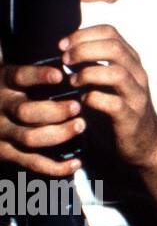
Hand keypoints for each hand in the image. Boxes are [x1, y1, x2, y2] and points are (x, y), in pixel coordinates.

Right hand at [0, 62, 84, 176]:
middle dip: (54, 111)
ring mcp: (2, 132)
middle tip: (77, 106)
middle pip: (25, 111)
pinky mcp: (6, 153)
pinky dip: (54, 167)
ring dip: (58, 133)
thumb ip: (38, 72)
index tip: (60, 75)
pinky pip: (31, 162)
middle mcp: (1, 107)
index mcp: (5, 83)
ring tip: (80, 126)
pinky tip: (76, 163)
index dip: (38, 76)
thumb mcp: (17, 77)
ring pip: (29, 137)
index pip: (19, 77)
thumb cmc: (13, 92)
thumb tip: (73, 59)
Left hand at [61, 25, 156, 168]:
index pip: (111, 33)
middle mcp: (137, 75)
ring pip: (117, 73)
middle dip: (83, 50)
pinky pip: (114, 104)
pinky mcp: (131, 118)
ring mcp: (137, 96)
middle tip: (64, 60)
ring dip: (88, 74)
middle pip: (114, 48)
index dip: (83, 34)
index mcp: (130, 61)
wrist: (144, 142)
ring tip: (72, 81)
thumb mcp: (108, 81)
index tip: (62, 45)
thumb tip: (63, 49)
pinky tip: (82, 101)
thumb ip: (93, 64)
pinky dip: (93, 99)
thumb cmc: (119, 108)